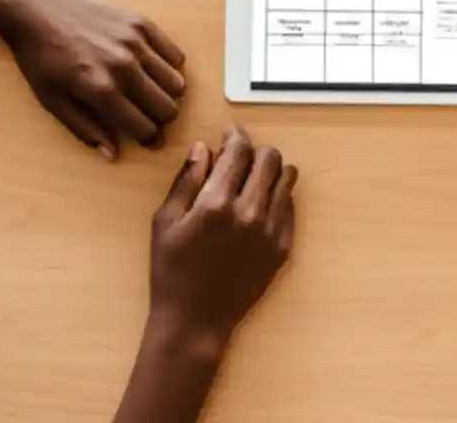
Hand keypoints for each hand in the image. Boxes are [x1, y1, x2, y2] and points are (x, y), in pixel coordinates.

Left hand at [0, 0, 185, 159]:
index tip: (146, 139)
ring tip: (151, 92)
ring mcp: (136, 42)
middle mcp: (124, 67)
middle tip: (149, 116)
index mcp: (100, 90)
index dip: (148, 139)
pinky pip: (175, 56)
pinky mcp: (141, 23)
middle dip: (161, 120)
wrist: (35, 8)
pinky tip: (152, 69)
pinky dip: (170, 68)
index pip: (145, 128)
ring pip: (177, 84)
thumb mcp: (51, 100)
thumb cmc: (39, 57)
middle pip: (168, 109)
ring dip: (168, 95)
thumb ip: (84, 129)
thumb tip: (113, 154)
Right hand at [148, 127, 296, 340]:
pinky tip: (259, 205)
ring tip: (252, 179)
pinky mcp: (283, 249)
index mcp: (216, 203)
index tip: (230, 135)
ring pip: (287, 179)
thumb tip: (203, 148)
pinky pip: (291, 207)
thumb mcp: (165, 221)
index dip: (236, 136)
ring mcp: (271, 232)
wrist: (195, 321)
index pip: (239, 150)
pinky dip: (278, 197)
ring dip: (271, 171)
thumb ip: (186, 180)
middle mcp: (250, 214)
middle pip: (270, 159)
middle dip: (255, 151)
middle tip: (240, 158)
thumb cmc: (171, 271)